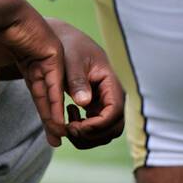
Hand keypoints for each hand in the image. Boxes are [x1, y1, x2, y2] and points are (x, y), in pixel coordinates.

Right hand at [0, 0, 66, 145]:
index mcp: (31, 66)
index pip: (39, 96)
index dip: (44, 115)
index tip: (49, 134)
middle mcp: (44, 65)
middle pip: (50, 98)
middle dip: (52, 120)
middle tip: (58, 141)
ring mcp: (51, 59)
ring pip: (54, 93)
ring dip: (55, 114)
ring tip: (59, 134)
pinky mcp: (54, 54)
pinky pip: (54, 82)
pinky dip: (55, 100)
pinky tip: (57, 117)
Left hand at [49, 20, 124, 149]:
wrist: (67, 44)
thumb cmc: (70, 48)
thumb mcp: (71, 60)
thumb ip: (77, 80)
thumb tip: (84, 102)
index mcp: (112, 82)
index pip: (115, 111)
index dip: (98, 124)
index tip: (75, 126)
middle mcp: (114, 97)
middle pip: (113, 128)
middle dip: (91, 135)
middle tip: (68, 129)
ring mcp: (106, 105)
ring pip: (105, 134)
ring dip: (86, 138)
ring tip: (68, 124)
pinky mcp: (97, 110)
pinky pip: (95, 131)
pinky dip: (82, 134)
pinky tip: (70, 119)